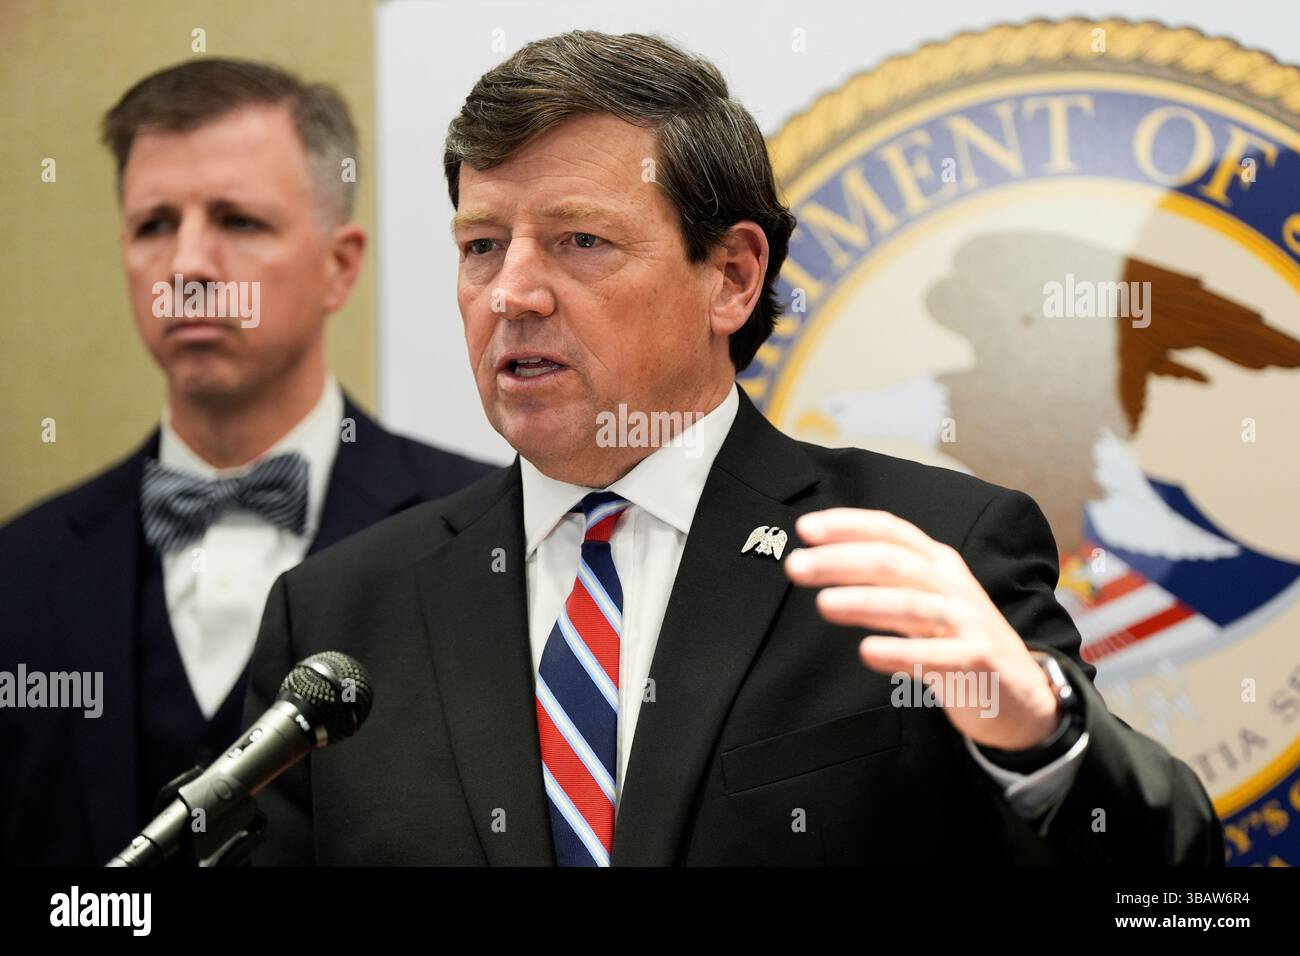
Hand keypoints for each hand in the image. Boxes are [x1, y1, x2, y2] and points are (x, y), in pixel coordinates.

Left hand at [784, 508, 1061, 750]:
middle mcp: (952, 584)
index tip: (804, 528)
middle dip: (841, 561)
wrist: (1023, 695)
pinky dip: (900, 652)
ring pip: (911, 604)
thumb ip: (883, 582)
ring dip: (865, 602)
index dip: (848, 525)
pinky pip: (935, 655)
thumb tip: (820, 561)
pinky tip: (867, 651)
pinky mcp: (977, 661)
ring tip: (823, 603)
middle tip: (796, 567)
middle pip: (893, 562)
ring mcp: (967, 622)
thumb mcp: (925, 601)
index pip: (891, 530)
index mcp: (937, 562)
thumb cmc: (958, 641)